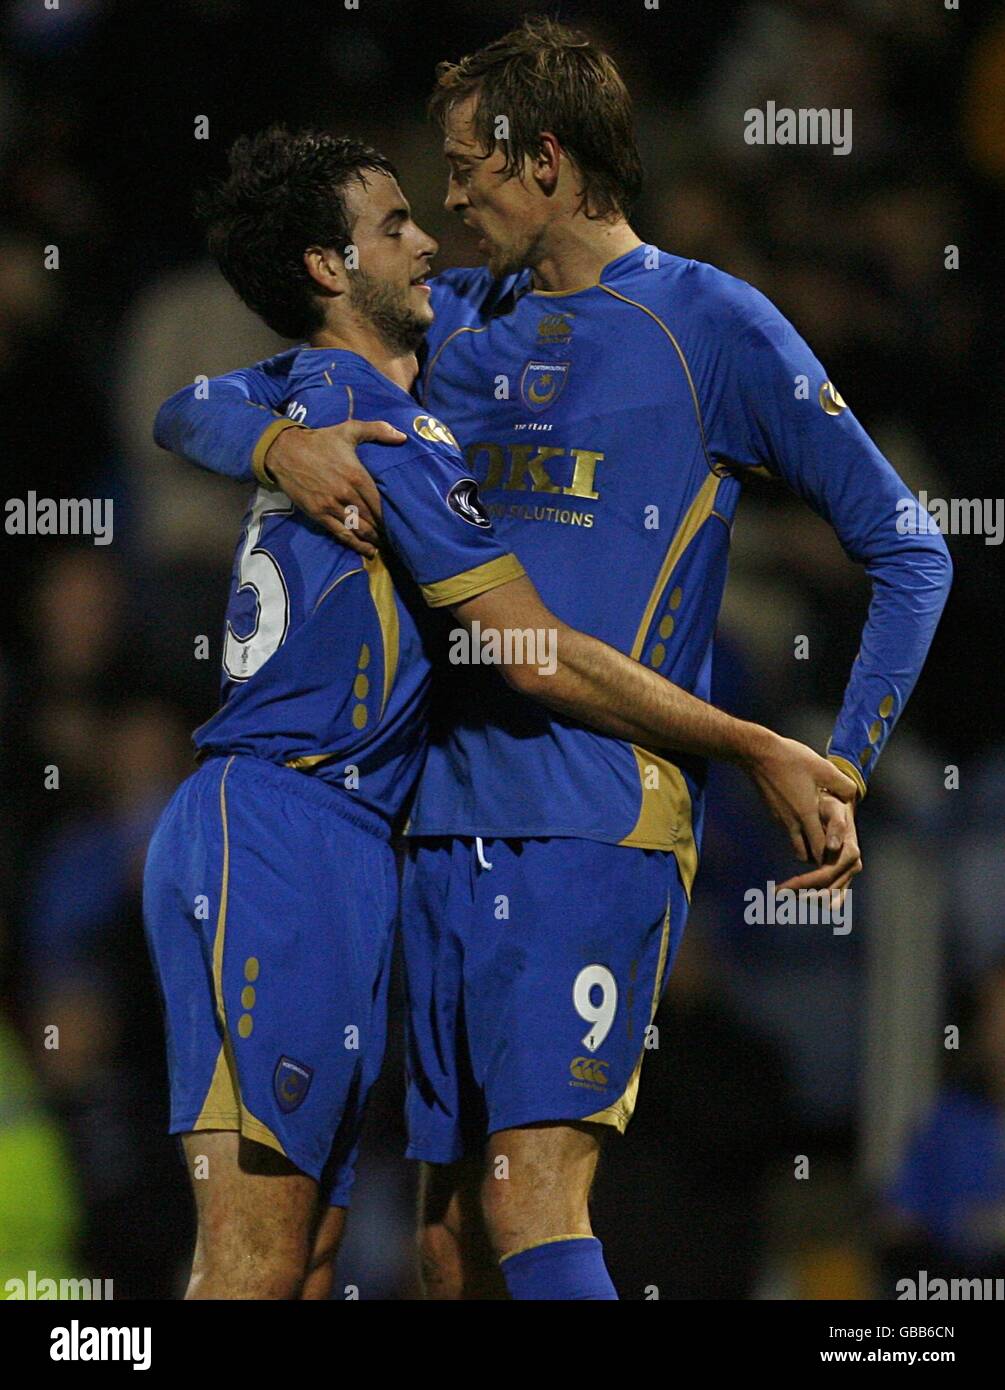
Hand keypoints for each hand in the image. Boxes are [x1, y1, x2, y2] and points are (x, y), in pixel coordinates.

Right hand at [265, 418, 405, 555]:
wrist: (285, 450)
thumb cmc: (319, 440)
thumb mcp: (349, 430)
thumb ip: (378, 430)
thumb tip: (402, 437)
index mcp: (357, 475)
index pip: (379, 502)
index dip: (390, 515)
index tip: (400, 522)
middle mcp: (346, 493)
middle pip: (371, 518)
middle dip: (383, 530)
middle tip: (395, 537)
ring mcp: (331, 505)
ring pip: (358, 528)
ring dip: (372, 539)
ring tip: (383, 545)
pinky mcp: (318, 514)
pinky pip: (340, 533)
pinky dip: (355, 544)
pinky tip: (367, 551)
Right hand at [741, 730, 857, 866]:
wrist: (757, 754)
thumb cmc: (791, 759)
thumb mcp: (823, 768)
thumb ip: (843, 785)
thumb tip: (852, 797)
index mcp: (806, 815)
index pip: (819, 850)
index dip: (831, 855)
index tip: (840, 850)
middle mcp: (791, 822)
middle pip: (805, 854)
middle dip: (818, 856)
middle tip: (830, 847)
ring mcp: (780, 819)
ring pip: (795, 844)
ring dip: (807, 845)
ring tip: (819, 832)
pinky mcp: (773, 812)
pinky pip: (789, 831)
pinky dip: (798, 832)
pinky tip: (805, 816)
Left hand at [777, 791, 861, 892]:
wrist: (836, 809)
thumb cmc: (831, 808)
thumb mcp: (833, 810)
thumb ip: (836, 826)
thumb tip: (832, 847)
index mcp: (850, 854)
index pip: (824, 876)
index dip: (802, 883)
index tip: (781, 887)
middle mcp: (853, 867)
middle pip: (826, 892)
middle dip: (801, 894)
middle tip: (777, 892)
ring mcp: (849, 874)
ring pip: (830, 901)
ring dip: (807, 900)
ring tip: (785, 894)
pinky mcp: (843, 879)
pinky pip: (831, 899)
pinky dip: (814, 900)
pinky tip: (795, 894)